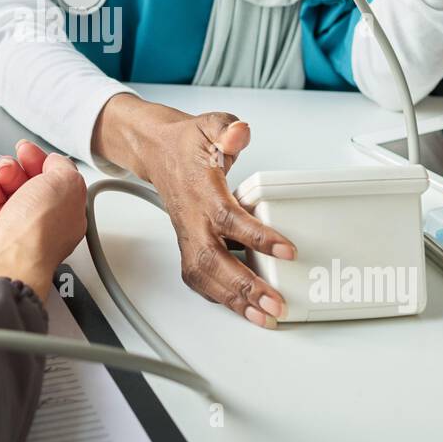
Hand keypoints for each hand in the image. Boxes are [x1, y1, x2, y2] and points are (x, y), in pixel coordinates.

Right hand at [0, 141, 86, 301]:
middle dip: (7, 171)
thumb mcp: (66, 184)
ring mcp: (6, 235)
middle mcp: (34, 225)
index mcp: (60, 213)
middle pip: (18, 185)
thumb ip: (63, 167)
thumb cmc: (35, 232)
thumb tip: (53, 162)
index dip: (36, 160)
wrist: (2, 264)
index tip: (25, 151)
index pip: (48, 180)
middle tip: (4, 173)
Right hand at [93, 94, 294, 328]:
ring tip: (264, 316)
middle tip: (275, 304)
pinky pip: (200, 279)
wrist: (155, 152)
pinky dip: (221, 299)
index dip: (257, 237)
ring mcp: (188, 236)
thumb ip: (227, 130)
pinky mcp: (188, 247)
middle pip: (213, 260)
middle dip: (244, 286)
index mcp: (201, 191)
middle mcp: (192, 219)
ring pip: (204, 276)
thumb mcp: (209, 125)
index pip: (228, 218)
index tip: (287, 251)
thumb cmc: (186, 144)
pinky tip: (244, 308)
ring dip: (233, 301)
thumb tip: (239, 133)